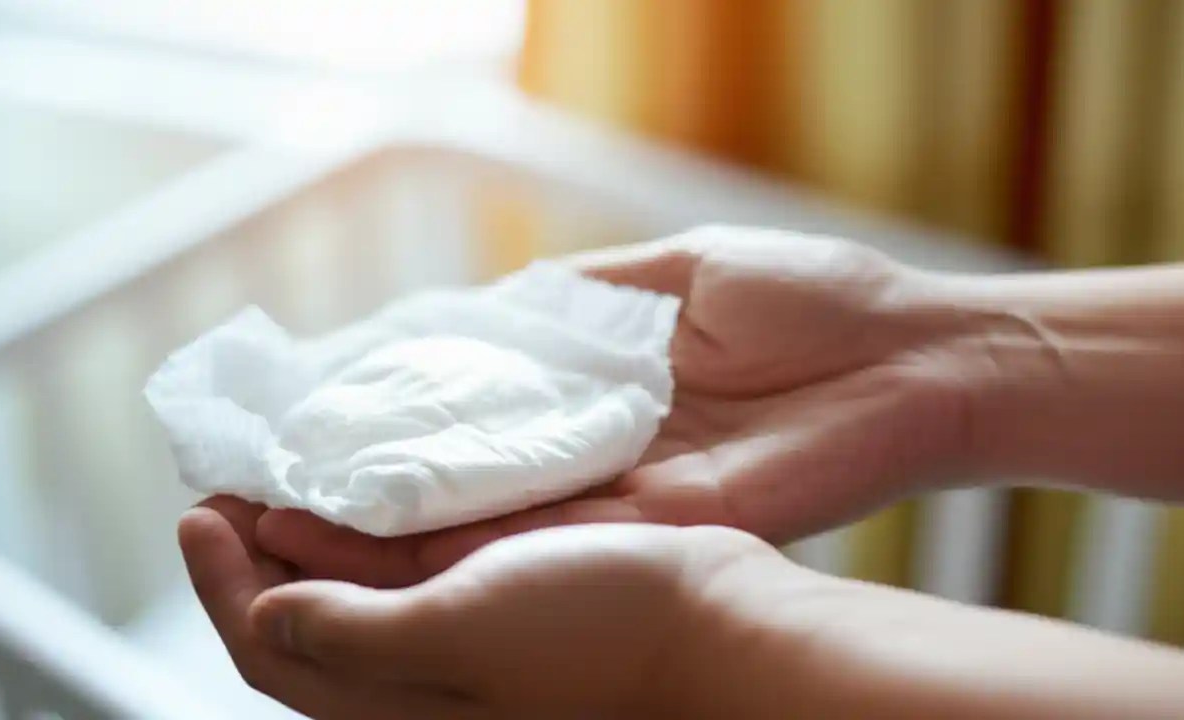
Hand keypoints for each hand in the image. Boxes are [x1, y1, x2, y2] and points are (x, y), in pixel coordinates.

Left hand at [179, 495, 833, 719]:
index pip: (273, 648)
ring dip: (314, 535)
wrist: (719, 629)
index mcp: (400, 702)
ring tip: (292, 473)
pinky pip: (414, 568)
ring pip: (358, 591)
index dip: (222, 582)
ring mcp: (465, 641)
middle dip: (255, 556)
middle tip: (233, 482)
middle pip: (305, 622)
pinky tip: (381, 484)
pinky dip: (379, 530)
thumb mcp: (460, 633)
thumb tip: (265, 613)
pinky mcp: (503, 603)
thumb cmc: (601, 636)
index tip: (200, 507)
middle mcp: (422, 679)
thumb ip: (353, 633)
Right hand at [256, 226, 977, 585]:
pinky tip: (387, 543)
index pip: (471, 415)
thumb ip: (584, 296)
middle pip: (467, 485)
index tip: (302, 420)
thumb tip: (488, 303)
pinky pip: (560, 535)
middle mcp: (602, 457)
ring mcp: (632, 497)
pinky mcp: (672, 523)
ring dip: (397, 532)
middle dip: (368, 492)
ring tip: (288, 527)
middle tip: (261, 493)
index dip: (389, 419)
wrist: (921, 355)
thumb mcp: (675, 271)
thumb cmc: (815, 297)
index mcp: (599, 394)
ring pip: (495, 525)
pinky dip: (476, 545)